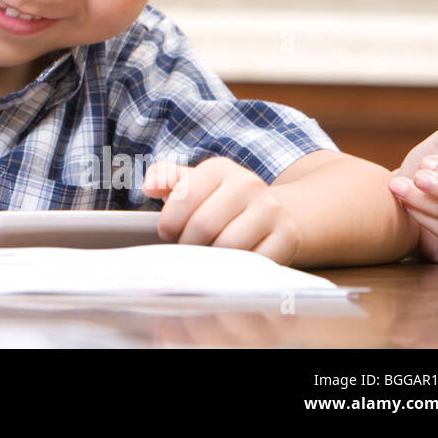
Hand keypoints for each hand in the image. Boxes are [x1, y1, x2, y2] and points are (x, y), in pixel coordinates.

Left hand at [143, 156, 300, 264]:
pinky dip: (239, 268)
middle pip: (204, 223)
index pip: (185, 196)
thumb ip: (166, 179)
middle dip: (188, 243)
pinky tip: (231, 264)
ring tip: (207, 256)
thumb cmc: (219, 202)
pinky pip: (255, 261)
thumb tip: (149, 186)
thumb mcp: (193, 184)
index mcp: (220, 169)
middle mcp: (249, 184)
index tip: (167, 233)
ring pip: (229, 244)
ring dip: (212, 258)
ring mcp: (271, 210)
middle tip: (187, 250)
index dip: (170, 221)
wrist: (271, 213)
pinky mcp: (288, 235)